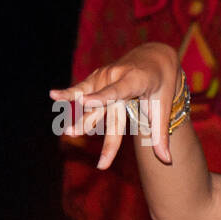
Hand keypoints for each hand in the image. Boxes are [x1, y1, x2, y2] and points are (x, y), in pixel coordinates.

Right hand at [50, 42, 178, 167]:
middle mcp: (117, 76)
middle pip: (104, 107)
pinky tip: (53, 95)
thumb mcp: (164, 107)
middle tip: (80, 142)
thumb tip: (167, 161)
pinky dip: (69, 93)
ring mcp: (105, 76)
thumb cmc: (162, 84)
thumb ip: (161, 134)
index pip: (117, 90)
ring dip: (81, 120)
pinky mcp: (96, 78)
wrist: (154, 58)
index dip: (101, 96)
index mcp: (136, 80)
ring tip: (69, 134)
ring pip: (92, 104)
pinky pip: (81, 88)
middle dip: (92, 126)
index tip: (86, 101)